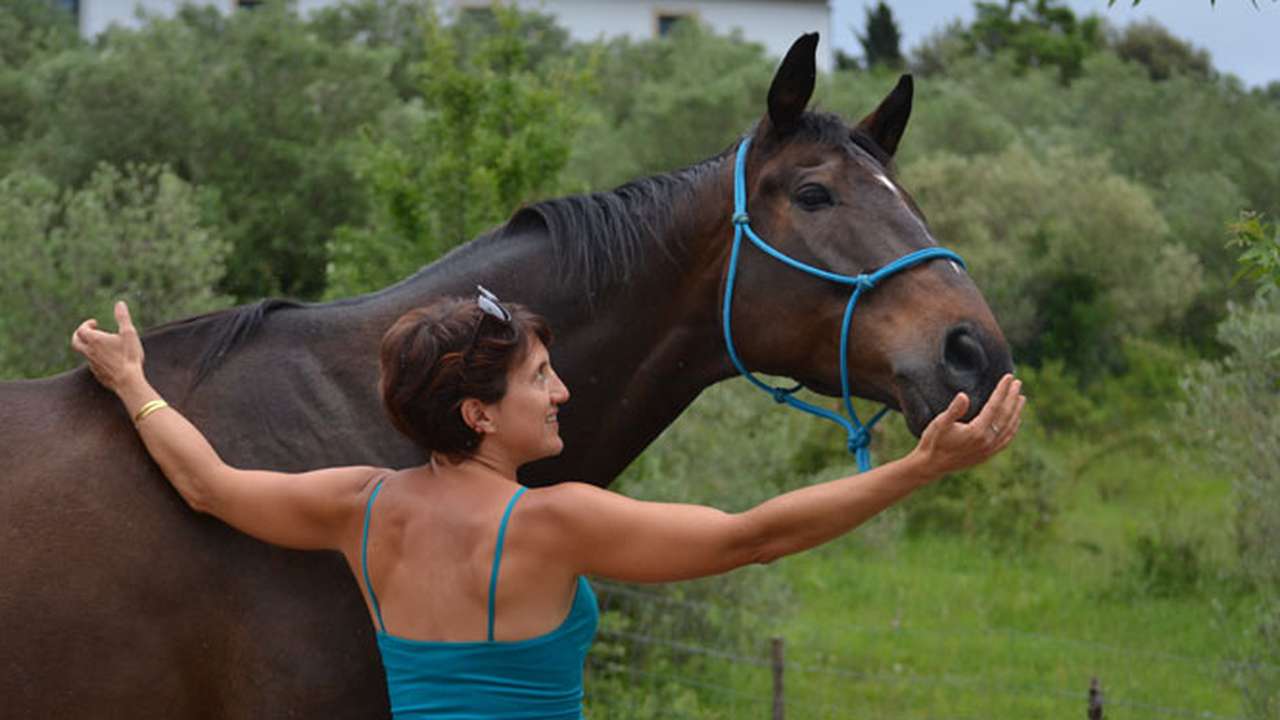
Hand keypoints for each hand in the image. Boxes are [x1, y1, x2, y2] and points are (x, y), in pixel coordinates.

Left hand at [71, 301, 145, 394]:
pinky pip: (93, 364)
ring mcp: (92, 364)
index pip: (81, 329)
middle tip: (88, 332)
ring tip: (101, 345)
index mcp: (95, 340)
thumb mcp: (129, 333)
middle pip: (76, 341)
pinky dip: (96, 359)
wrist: (128, 381)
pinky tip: (107, 359)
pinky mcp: (97, 374)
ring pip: (84, 353)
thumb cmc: (128, 356)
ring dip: (89, 347)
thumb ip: (123, 317)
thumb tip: (120, 303)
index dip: (86, 324)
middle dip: (79, 335)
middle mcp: (89, 351)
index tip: (95, 323)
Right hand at [909, 374, 1024, 478]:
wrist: (931, 465)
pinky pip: (1006, 439)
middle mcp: (987, 441)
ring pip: (1009, 427)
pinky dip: (1013, 427)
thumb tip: (964, 396)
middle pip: (1005, 415)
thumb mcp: (940, 423)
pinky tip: (1016, 420)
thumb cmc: (934, 441)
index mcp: (977, 431)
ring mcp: (989, 449)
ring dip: (1016, 411)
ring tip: (1021, 398)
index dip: (1002, 390)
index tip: (1008, 377)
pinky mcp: (987, 455)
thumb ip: (953, 410)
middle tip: (1017, 383)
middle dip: (1012, 397)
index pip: (995, 405)